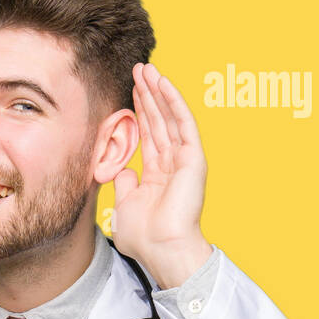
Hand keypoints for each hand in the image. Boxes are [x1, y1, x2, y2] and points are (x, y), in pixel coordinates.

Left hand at [112, 62, 212, 289]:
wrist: (161, 249)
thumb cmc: (144, 236)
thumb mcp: (125, 206)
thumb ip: (125, 185)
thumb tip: (124, 171)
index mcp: (157, 174)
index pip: (148, 133)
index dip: (139, 110)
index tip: (130, 89)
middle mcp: (172, 163)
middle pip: (158, 120)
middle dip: (148, 94)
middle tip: (138, 69)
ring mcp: (184, 160)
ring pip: (170, 117)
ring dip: (159, 91)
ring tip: (147, 68)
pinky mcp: (193, 158)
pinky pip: (184, 123)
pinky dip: (174, 102)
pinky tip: (163, 83)